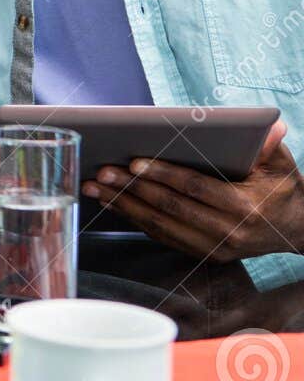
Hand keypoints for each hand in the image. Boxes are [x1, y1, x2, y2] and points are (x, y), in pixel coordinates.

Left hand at [83, 121, 303, 261]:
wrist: (295, 229)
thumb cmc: (282, 188)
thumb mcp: (282, 165)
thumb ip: (270, 146)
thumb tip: (270, 126)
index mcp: (245, 208)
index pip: (195, 189)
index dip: (163, 175)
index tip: (134, 162)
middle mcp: (228, 233)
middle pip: (170, 208)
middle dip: (131, 189)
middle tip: (102, 171)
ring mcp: (214, 248)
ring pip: (160, 225)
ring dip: (124, 205)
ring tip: (96, 187)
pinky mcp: (203, 255)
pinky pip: (163, 235)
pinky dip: (134, 219)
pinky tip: (113, 203)